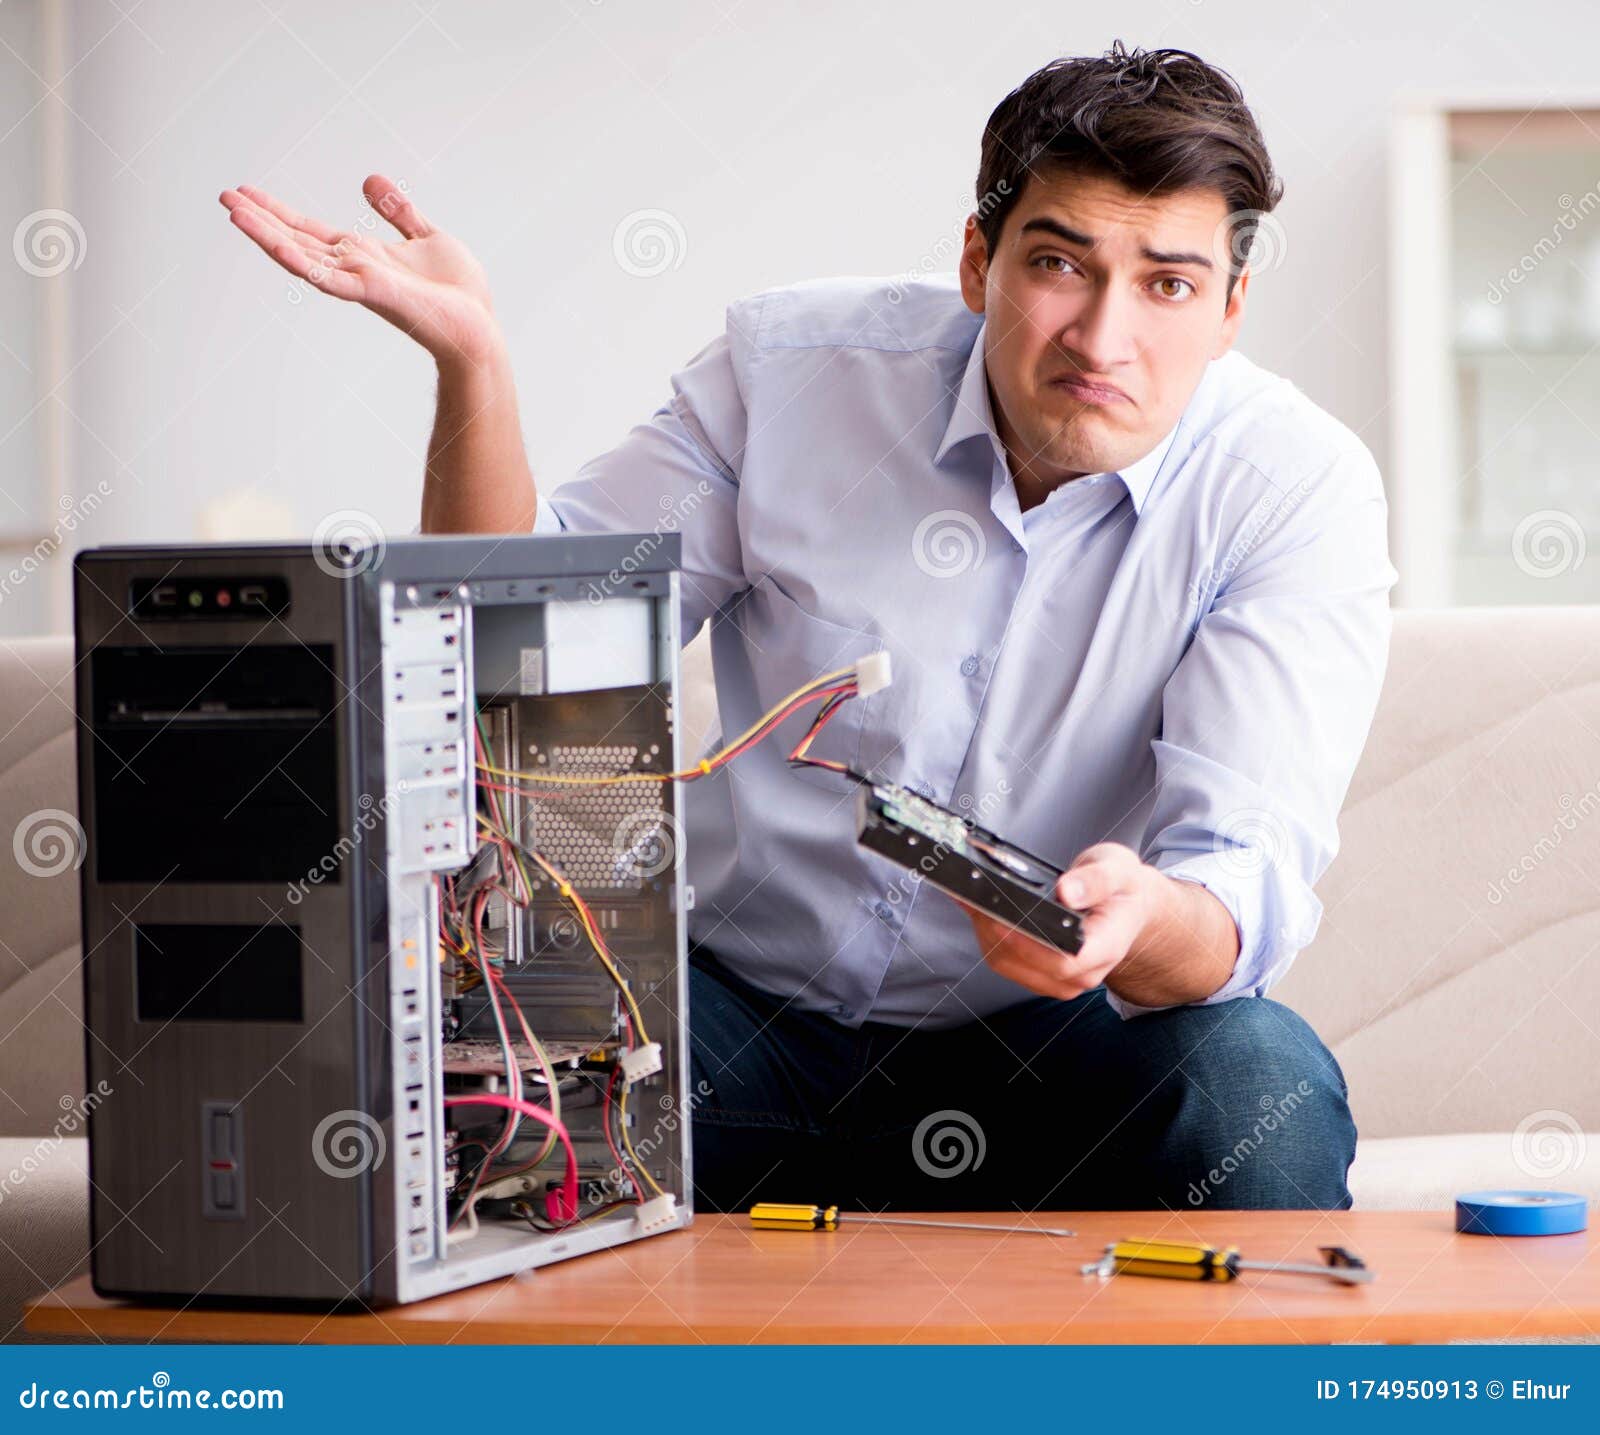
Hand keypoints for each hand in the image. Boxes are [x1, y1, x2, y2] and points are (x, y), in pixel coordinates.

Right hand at [219, 175, 498, 368]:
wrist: (479, 327)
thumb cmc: (459, 293)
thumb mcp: (428, 237)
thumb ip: (398, 212)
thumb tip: (369, 180)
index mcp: (363, 255)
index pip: (310, 230)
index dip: (278, 212)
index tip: (246, 192)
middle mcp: (354, 268)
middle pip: (296, 240)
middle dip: (261, 220)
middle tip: (224, 196)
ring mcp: (360, 281)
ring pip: (303, 257)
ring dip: (267, 236)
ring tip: (233, 213)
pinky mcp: (375, 293)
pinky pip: (331, 278)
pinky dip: (304, 263)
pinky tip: (277, 245)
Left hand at [965, 842, 1155, 1000]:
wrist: (1127, 906)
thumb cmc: (1122, 889)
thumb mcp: (1119, 870)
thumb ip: (1097, 879)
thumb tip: (1067, 891)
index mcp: (1106, 947)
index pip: (1063, 961)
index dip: (1028, 945)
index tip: (1001, 919)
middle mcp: (1083, 971)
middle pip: (1027, 964)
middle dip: (996, 931)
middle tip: (978, 897)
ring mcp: (1062, 978)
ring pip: (1009, 965)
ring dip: (987, 933)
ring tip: (976, 900)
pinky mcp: (1042, 973)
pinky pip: (1006, 961)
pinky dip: (988, 935)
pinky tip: (980, 911)